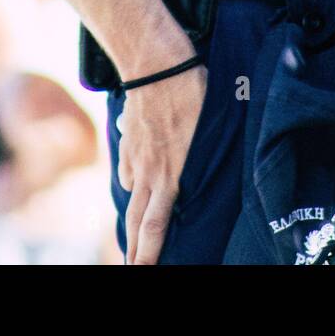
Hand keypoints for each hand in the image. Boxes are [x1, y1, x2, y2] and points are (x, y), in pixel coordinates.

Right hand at [115, 55, 207, 264]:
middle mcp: (147, 173)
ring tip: (133, 240)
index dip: (148, 254)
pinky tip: (135, 187)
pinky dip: (131, 184)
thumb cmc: (192, 92)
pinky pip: (127, 173)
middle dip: (133, 252)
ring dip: (133, 221)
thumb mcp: (207, 129)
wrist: (155, 65)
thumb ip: (199, 159)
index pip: (154, 227)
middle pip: (137, 222)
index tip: (142, 271)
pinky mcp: (126, 143)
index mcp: (169, 175)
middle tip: (132, 269)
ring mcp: (134, 158)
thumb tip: (197, 174)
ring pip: (131, 198)